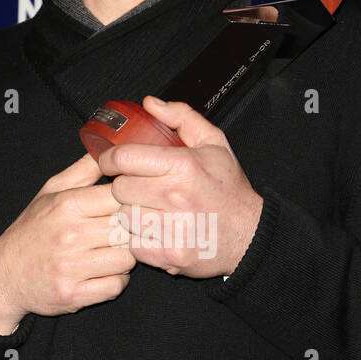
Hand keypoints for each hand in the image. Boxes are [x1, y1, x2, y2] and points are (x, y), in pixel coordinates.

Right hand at [0, 152, 135, 331]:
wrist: (3, 275)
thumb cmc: (31, 231)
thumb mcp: (50, 192)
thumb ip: (83, 171)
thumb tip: (110, 149)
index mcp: (67, 205)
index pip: (121, 196)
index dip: (132, 201)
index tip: (130, 207)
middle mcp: (70, 235)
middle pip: (129, 228)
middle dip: (131, 230)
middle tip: (123, 233)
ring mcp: (72, 267)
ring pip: (127, 259)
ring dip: (125, 258)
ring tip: (111, 253)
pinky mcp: (74, 294)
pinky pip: (116, 286)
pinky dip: (115, 281)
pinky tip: (103, 273)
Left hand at [96, 97, 263, 279]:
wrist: (250, 235)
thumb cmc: (229, 189)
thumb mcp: (214, 143)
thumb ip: (181, 118)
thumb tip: (149, 104)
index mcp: (184, 166)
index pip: (124, 158)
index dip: (110, 159)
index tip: (111, 162)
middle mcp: (176, 197)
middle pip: (119, 189)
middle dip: (125, 187)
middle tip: (139, 188)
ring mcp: (172, 229)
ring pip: (123, 217)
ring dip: (130, 213)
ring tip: (148, 210)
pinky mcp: (169, 255)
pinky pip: (132, 243)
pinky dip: (138, 239)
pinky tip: (154, 231)